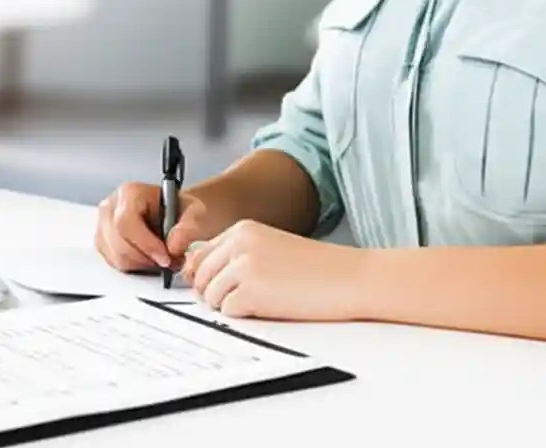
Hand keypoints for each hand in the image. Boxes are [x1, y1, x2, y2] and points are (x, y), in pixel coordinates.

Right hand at [95, 182, 233, 272]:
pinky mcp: (103, 242)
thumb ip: (188, 227)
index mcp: (130, 193)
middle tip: (169, 261)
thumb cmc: (180, 211)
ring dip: (142, 264)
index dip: (145, 244)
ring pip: (116, 256)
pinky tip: (148, 257)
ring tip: (162, 258)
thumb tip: (173, 245)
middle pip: (119, 242)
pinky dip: (134, 266)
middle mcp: (111, 206)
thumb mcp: (194, 213)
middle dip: (147, 258)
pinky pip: (114, 263)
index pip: (126, 221)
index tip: (165, 257)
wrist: (176, 216)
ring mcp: (103, 225)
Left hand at [181, 220, 369, 320]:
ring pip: (211, 296)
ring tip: (264, 299)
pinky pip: (228, 312)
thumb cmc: (316, 267)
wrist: (350, 277)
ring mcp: (244, 267)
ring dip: (231, 305)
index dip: (208, 275)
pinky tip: (270, 306)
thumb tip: (195, 274)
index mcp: (242, 229)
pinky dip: (245, 315)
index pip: (200, 254)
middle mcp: (239, 243)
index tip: (223, 285)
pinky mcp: (252, 292)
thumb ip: (235, 255)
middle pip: (201, 277)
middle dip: (216, 293)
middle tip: (247, 297)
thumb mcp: (270, 248)